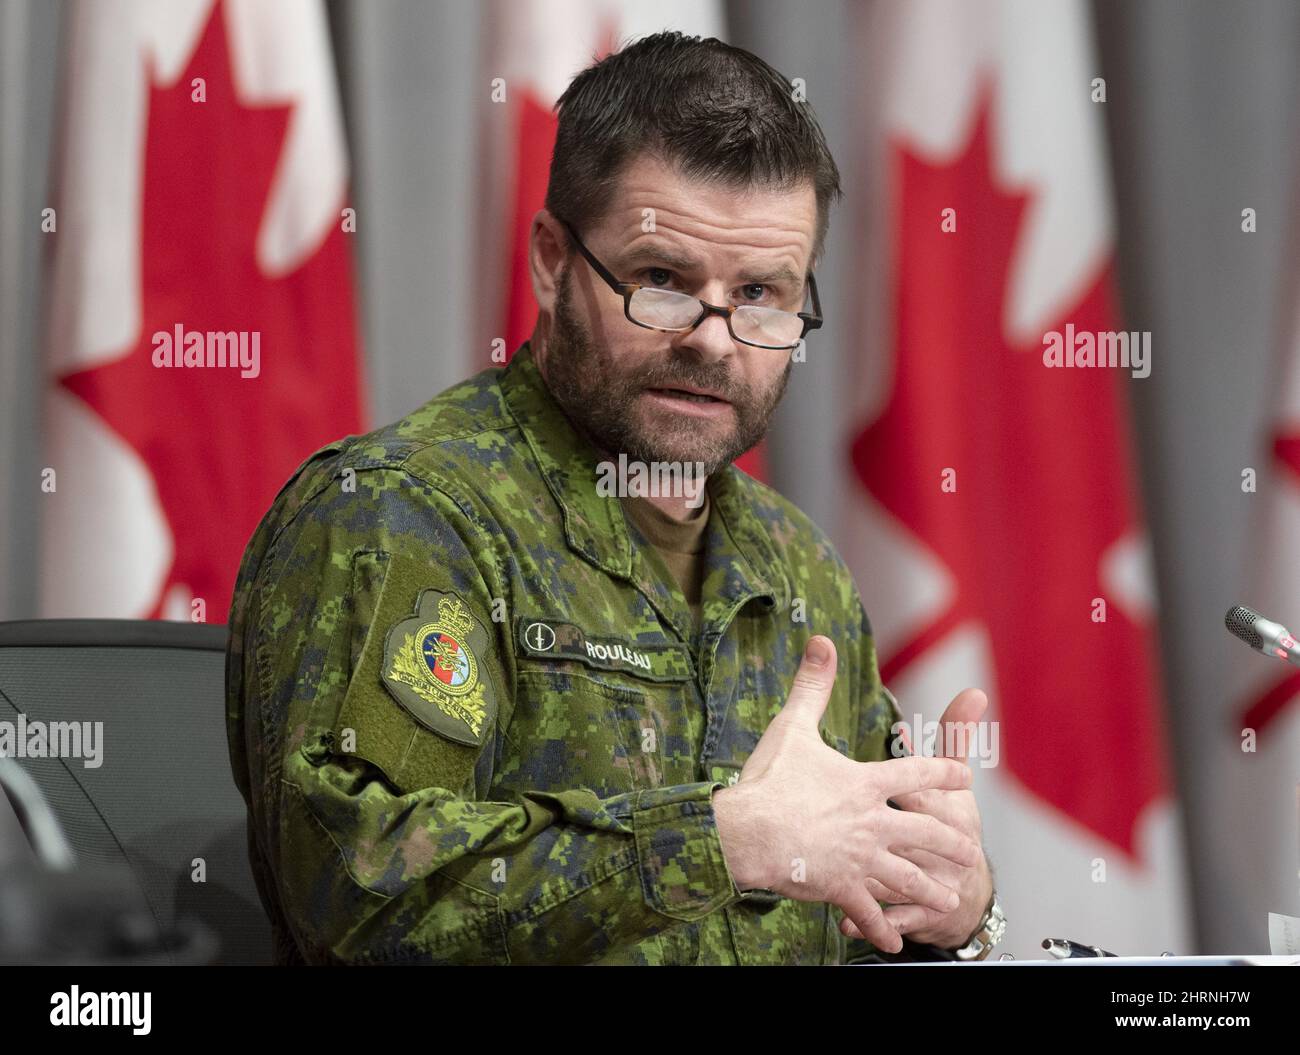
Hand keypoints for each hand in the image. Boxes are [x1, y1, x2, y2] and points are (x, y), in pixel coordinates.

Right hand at [713, 636, 982, 954]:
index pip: (916, 773)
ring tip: (949, 899)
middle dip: (951, 842)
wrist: (749, 831)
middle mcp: (873, 821)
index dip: (943, 774)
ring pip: (908, 876)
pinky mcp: (843, 886)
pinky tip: (895, 942)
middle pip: (926, 832)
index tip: (965, 777)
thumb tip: (823, 640)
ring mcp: (861, 858)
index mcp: (866, 782)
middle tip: (971, 850)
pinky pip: (869, 912)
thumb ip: (813, 684)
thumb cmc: (769, 779)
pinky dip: (882, 928)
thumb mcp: (793, 725)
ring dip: (930, 889)